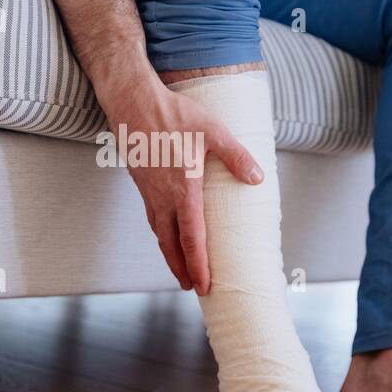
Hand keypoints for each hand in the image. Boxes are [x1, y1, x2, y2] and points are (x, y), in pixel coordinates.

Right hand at [103, 79, 262, 294]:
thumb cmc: (175, 115)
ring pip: (159, 233)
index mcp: (183, 190)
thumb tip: (257, 178)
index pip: (192, 238)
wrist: (133, 103)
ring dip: (170, 254)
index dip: (198, 265)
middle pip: (171, 245)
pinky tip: (166, 233)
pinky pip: (152, 216)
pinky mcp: (142, 183)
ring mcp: (149, 192)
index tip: (203, 286)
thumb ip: (236, 156)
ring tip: (179, 269)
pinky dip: (161, 233)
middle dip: (182, 269)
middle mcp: (163, 197)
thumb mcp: (213, 131)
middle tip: (191, 288)